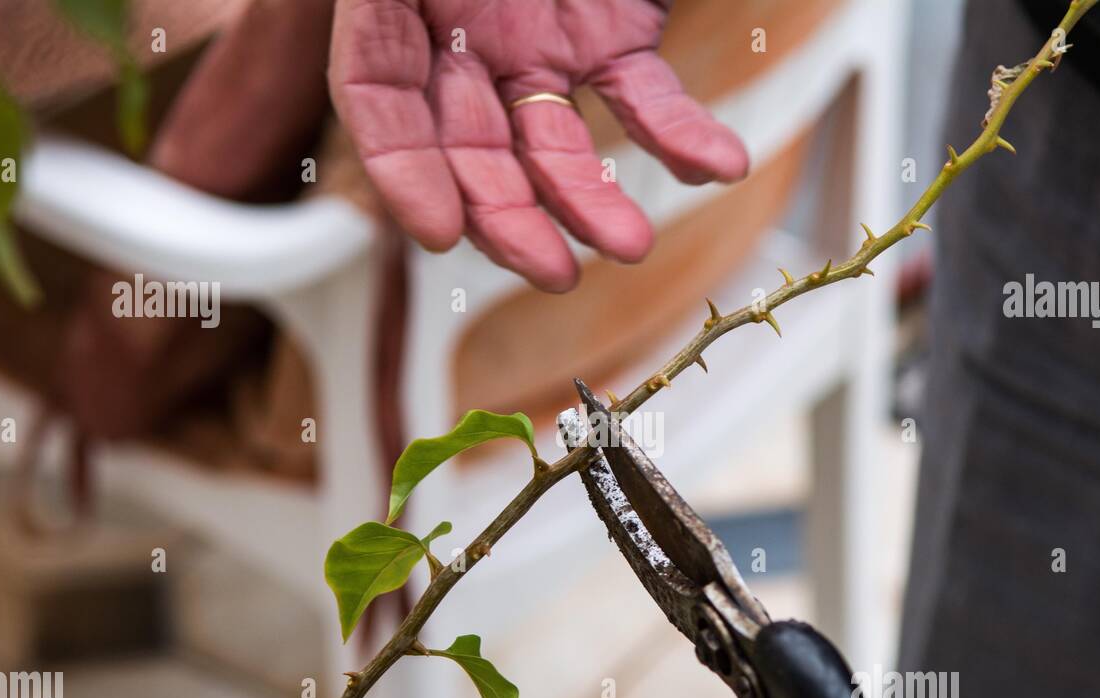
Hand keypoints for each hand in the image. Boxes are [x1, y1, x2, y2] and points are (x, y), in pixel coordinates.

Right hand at [328, 0, 748, 291]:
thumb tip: (443, 53)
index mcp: (396, 1)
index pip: (381, 105)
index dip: (404, 171)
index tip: (436, 231)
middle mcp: (459, 38)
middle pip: (471, 147)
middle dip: (507, 213)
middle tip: (550, 268)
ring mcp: (534, 44)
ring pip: (553, 143)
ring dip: (588, 199)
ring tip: (630, 244)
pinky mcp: (610, 37)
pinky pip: (643, 98)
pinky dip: (680, 135)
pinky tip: (717, 164)